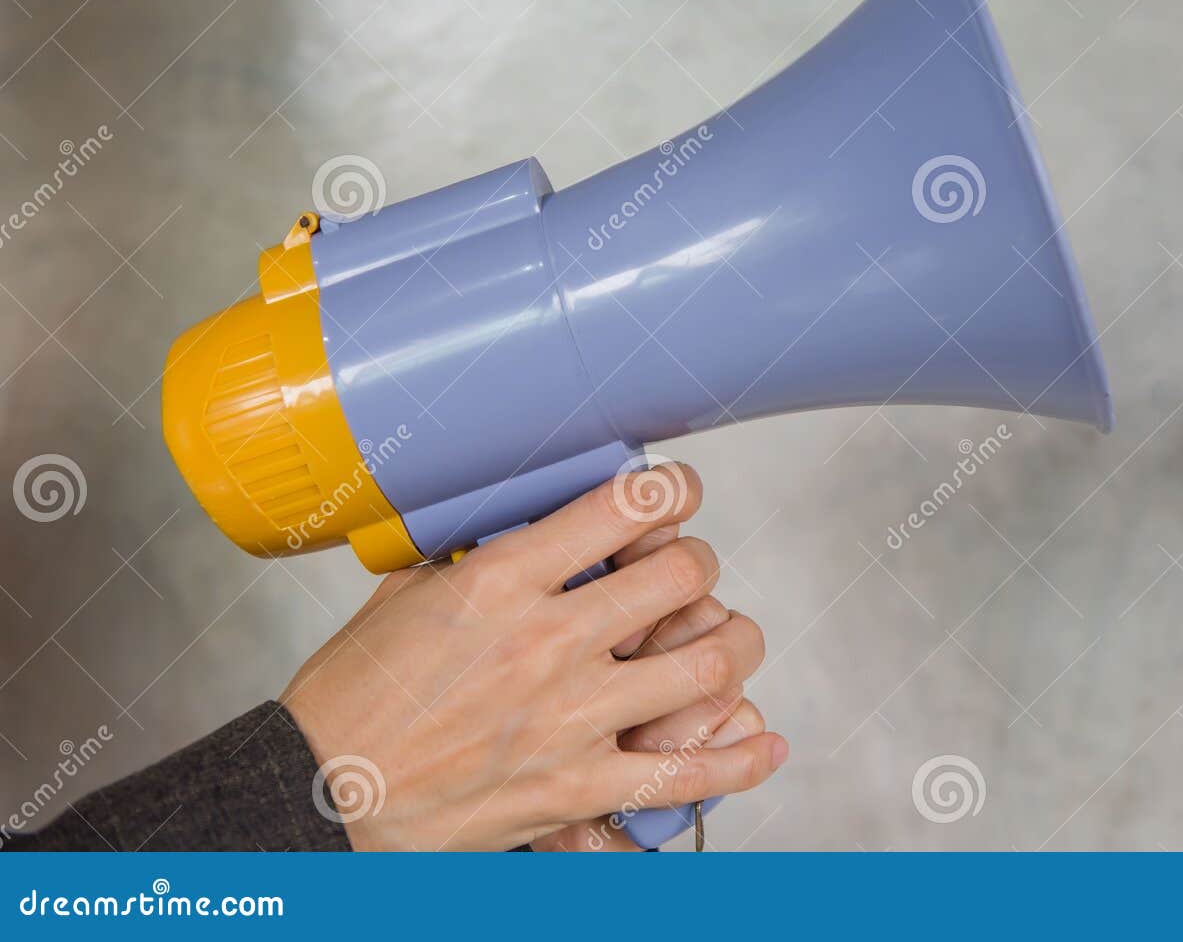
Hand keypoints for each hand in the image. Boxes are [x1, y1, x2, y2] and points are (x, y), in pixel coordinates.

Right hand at [281, 463, 786, 850]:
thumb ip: (475, 554)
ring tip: (728, 636)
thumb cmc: (350, 696)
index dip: (672, 489)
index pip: (624, 507)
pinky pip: (682, 774)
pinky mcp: (576, 788)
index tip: (679, 492)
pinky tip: (762, 741)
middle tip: (688, 570)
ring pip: (704, 665)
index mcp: (503, 581)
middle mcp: (547, 643)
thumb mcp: (405, 593)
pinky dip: (736, 761)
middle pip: (681, 576)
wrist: (319, 794)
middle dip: (698, 563)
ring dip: (732, 642)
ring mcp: (569, 720)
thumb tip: (522, 523)